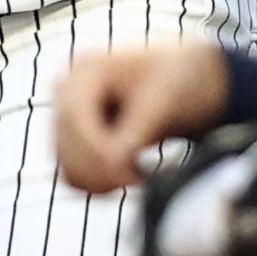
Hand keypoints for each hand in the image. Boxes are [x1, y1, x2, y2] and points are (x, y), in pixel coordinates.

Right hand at [54, 44, 230, 192]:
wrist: (190, 81)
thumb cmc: (180, 82)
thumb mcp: (164, 102)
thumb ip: (137, 132)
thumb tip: (114, 163)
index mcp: (86, 71)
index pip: (74, 118)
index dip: (96, 150)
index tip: (130, 176)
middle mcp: (67, 93)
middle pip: (66, 145)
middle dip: (101, 169)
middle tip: (140, 178)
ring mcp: (67, 117)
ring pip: (68, 165)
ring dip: (101, 179)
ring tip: (139, 175)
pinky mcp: (74, 141)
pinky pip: (74, 175)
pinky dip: (100, 183)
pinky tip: (129, 176)